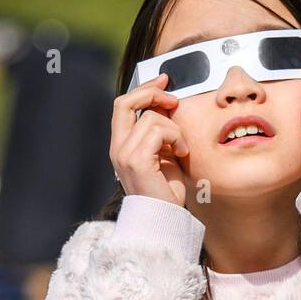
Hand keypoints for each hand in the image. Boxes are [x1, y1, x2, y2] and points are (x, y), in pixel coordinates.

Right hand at [110, 72, 191, 205]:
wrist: (165, 219)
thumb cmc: (167, 191)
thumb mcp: (164, 153)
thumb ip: (161, 131)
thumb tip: (168, 104)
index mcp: (121, 145)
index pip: (123, 105)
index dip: (143, 88)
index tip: (164, 80)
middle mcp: (117, 148)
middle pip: (125, 102)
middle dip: (151, 92)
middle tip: (173, 98)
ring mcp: (124, 154)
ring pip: (151, 117)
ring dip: (175, 129)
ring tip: (181, 148)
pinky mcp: (136, 160)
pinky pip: (159, 130)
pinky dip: (177, 138)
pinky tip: (182, 153)